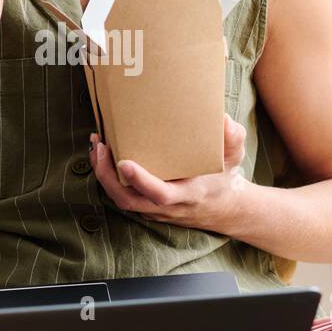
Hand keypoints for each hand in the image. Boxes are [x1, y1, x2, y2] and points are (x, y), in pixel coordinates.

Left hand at [89, 112, 247, 231]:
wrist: (222, 208)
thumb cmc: (224, 177)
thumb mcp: (235, 157)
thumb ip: (232, 138)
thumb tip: (221, 120)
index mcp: (188, 195)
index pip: (160, 194)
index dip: (141, 181)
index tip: (125, 162)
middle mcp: (167, 207)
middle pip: (129, 200)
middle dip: (108, 176)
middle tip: (100, 147)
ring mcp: (154, 210)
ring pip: (121, 199)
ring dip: (103, 174)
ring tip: (96, 145)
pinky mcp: (146, 206)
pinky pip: (121, 195)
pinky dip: (108, 177)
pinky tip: (102, 154)